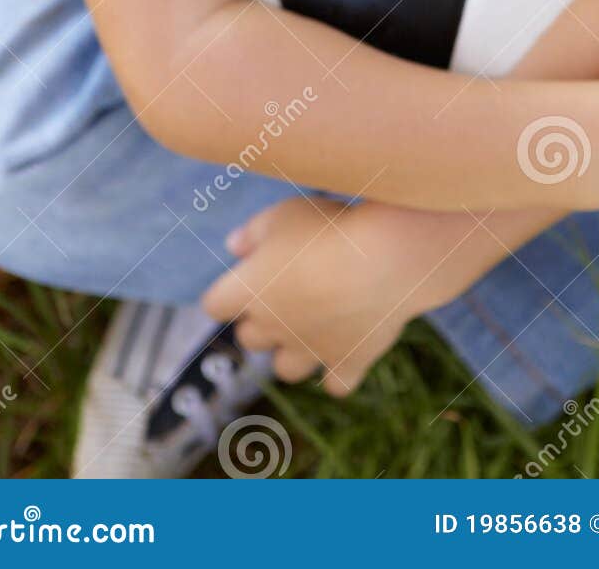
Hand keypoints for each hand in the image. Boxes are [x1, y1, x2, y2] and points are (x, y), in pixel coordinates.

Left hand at [199, 196, 422, 396]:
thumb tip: (233, 247)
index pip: (215, 304)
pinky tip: (347, 350)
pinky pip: (336, 384)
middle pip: (249, 337)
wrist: (383, 257)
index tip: (248, 275)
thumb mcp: (283, 215)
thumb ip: (252, 233)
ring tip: (313, 326)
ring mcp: (311, 350)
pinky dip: (339, 372)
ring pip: (286, 368)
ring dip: (293, 351)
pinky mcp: (348, 361)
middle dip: (261, 320)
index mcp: (250, 290)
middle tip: (287, 292)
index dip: (228, 291)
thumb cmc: (327, 227)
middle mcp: (273, 327)